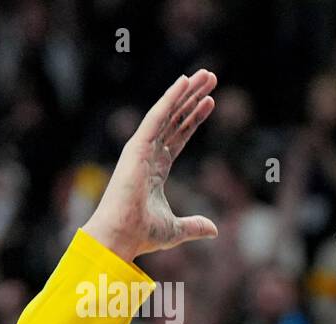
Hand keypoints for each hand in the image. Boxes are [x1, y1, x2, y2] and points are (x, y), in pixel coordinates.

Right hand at [83, 70, 218, 261]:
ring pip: (168, 112)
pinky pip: (157, 117)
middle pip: (176, 118)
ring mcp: (141, 148)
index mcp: (155, 169)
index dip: (194, 118)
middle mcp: (148, 154)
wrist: (121, 237)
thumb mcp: (177, 229)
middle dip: (193, 98)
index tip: (210, 102)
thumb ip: (195, 226)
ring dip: (186, 91)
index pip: (179, 136)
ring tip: (205, 75)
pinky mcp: (137, 147)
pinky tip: (184, 82)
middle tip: (210, 78)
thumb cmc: (141, 234)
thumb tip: (214, 230)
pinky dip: (171, 98)